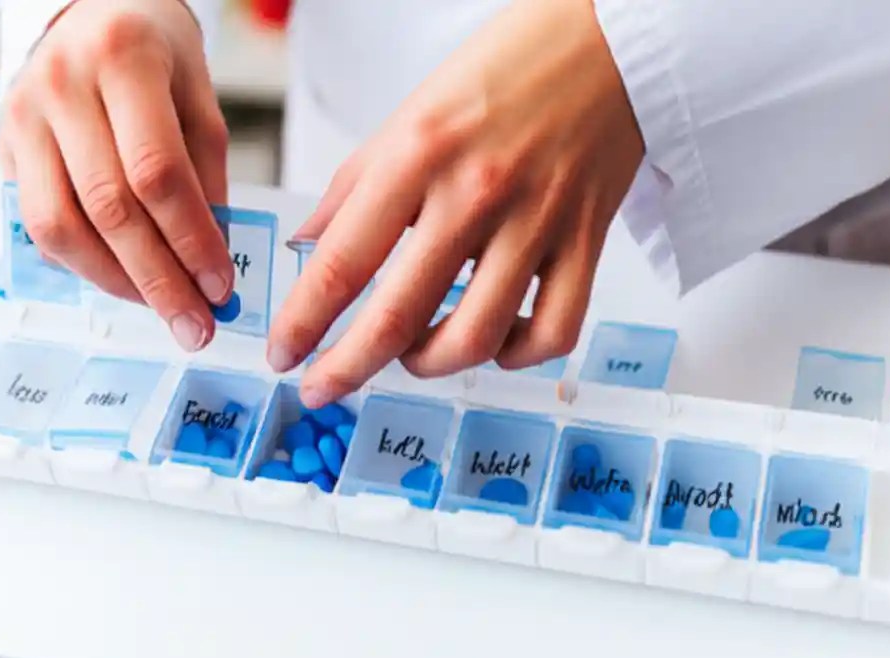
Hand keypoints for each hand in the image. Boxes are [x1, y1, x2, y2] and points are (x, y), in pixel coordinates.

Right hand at [0, 0, 231, 350]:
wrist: (87, 9)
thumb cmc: (153, 52)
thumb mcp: (198, 93)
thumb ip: (206, 173)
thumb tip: (213, 261)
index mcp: (123, 60)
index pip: (157, 172)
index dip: (191, 240)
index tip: (220, 287)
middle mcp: (62, 86)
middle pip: (108, 209)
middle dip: (158, 280)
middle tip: (196, 325)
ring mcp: (23, 117)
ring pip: (60, 227)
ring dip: (115, 283)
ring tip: (159, 308)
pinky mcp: (3, 146)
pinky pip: (37, 225)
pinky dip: (81, 263)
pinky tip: (120, 279)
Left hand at [268, 0, 642, 406]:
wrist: (606, 39)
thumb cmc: (502, 69)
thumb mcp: (408, 112)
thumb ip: (354, 185)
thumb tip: (307, 244)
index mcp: (417, 154)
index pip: (342, 262)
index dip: (303, 322)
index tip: (282, 353)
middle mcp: (475, 193)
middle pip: (398, 317)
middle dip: (346, 369)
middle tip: (323, 387)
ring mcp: (536, 221)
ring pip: (476, 338)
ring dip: (428, 365)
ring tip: (411, 355)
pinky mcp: (587, 240)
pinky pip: (553, 332)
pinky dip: (517, 354)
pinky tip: (495, 340)